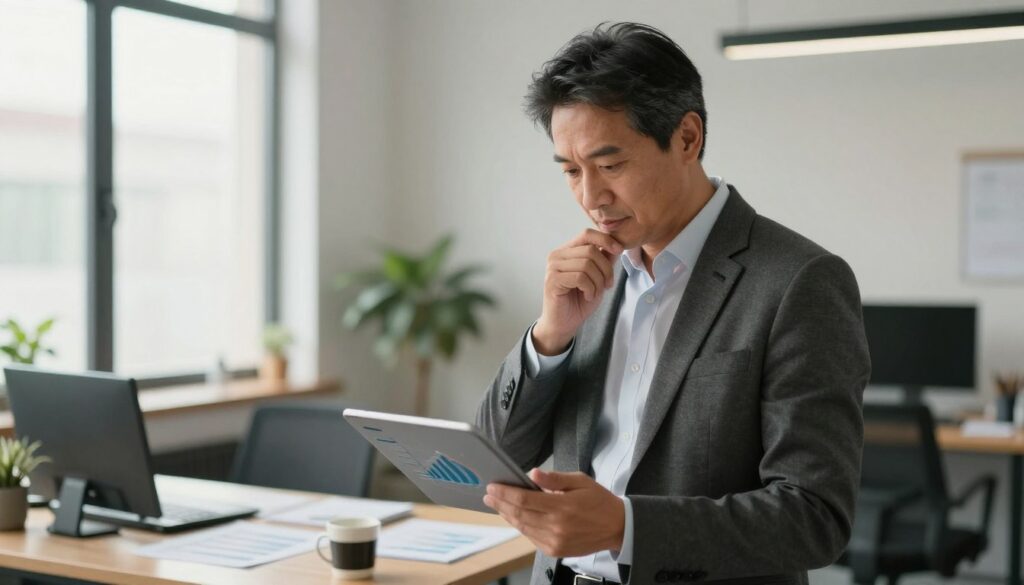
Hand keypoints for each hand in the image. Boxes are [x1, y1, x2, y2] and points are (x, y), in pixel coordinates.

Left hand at [483, 469, 624, 557]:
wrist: (617, 527)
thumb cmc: (599, 501)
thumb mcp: (580, 481)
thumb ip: (554, 479)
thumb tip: (532, 474)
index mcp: (563, 507)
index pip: (524, 500)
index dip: (505, 493)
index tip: (492, 487)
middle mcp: (556, 527)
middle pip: (519, 514)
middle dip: (501, 504)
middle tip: (489, 495)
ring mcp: (555, 541)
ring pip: (523, 527)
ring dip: (508, 515)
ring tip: (497, 505)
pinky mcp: (555, 551)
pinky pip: (531, 537)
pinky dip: (520, 526)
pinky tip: (515, 517)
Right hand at [534, 230, 621, 354]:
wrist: (564, 324)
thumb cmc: (579, 301)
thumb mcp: (598, 278)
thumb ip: (604, 260)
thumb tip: (617, 244)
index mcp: (567, 251)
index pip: (587, 234)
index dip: (605, 240)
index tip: (619, 250)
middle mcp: (557, 256)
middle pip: (591, 250)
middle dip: (606, 269)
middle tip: (606, 286)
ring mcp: (553, 267)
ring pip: (587, 264)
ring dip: (597, 282)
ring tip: (594, 293)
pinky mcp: (552, 280)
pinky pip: (580, 277)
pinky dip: (590, 289)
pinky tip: (587, 296)